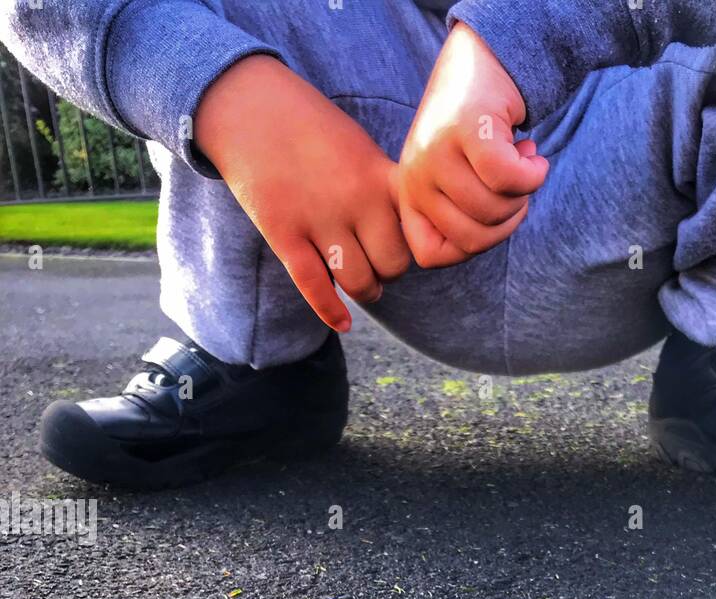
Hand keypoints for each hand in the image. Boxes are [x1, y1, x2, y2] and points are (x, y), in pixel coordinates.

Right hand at [195, 55, 409, 332]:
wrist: (249, 107)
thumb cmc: (309, 129)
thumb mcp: (359, 148)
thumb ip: (384, 189)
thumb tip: (407, 235)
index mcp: (379, 177)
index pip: (415, 236)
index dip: (412, 248)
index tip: (401, 246)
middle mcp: (355, 200)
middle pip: (392, 266)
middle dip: (387, 272)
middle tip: (376, 265)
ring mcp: (319, 219)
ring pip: (359, 282)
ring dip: (363, 290)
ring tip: (360, 283)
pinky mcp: (284, 234)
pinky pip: (315, 287)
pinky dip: (332, 312)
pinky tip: (343, 324)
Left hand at [398, 22, 548, 268]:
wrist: (482, 59)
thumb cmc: (472, 129)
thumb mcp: (453, 178)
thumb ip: (458, 218)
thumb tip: (480, 242)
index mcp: (409, 194)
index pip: (431, 256)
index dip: (469, 247)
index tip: (486, 218)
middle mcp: (415, 175)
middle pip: (472, 239)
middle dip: (507, 221)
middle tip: (514, 188)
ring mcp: (437, 152)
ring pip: (493, 210)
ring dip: (523, 194)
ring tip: (521, 164)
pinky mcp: (467, 129)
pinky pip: (508, 178)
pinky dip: (533, 175)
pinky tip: (535, 158)